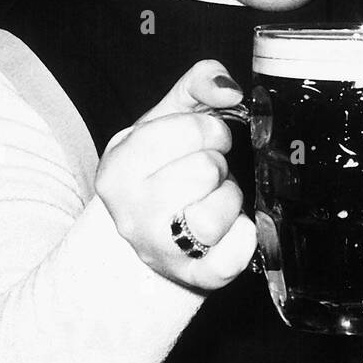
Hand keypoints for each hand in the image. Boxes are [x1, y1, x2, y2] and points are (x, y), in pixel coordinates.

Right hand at [96, 60, 257, 291]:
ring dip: (229, 200)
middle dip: (217, 166)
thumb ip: (198, 84)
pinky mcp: (195, 278)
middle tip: (208, 173)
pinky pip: (235, 254)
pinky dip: (244, 236)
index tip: (206, 140)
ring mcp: (160, 250)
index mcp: (118, 167)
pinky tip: (232, 227)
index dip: (208, 130)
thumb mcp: (170, 118)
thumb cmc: (164, 169)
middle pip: (203, 171)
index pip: (184, 132)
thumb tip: (229, 89)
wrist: (154, 233)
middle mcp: (130, 213)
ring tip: (216, 199)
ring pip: (216, 215)